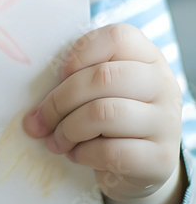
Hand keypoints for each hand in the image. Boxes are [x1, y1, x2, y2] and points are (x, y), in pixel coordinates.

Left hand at [22, 23, 182, 202]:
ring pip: (104, 114)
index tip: (60, 73)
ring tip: (57, 140)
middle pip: (104, 77)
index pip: (117, 37)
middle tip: (40, 120)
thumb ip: (76, 80)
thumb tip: (35, 109)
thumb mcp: (99, 90)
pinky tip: (77, 154)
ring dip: (68, 130)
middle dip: (61, 100)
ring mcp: (166, 122)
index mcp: (148, 57)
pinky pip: (111, 152)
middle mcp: (163, 84)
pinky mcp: (161, 159)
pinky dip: (84, 154)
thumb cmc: (110, 117)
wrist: (140, 166)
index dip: (81, 52)